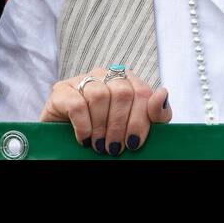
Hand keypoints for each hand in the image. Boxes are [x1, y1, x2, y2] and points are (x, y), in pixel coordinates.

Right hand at [42, 67, 170, 155]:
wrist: (70, 142)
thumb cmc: (109, 133)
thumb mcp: (138, 127)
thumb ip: (156, 114)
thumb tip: (162, 93)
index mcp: (127, 80)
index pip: (142, 92)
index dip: (140, 120)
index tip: (134, 143)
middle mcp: (105, 74)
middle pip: (122, 92)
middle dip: (120, 126)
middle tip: (115, 148)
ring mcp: (82, 79)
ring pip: (99, 96)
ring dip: (102, 127)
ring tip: (100, 146)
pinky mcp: (61, 90)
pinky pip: (77, 104)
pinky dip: (83, 126)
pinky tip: (85, 138)